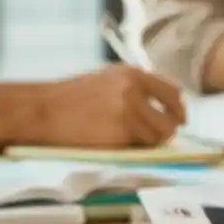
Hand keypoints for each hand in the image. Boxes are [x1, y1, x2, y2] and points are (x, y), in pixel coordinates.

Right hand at [33, 66, 185, 148]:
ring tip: (133, 140)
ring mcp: (127, 113)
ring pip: (157, 137)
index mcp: (132, 74)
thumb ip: (134, 87)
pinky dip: (133, 149)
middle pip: (171, 118)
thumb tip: (161, 105)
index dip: (178, 108)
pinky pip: (138, 148)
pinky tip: (117, 144)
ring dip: (150, 142)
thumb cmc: (70, 97)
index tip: (179, 119)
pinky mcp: (119, 135)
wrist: (43, 109)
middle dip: (169, 130)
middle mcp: (134, 90)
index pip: (172, 91)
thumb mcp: (107, 80)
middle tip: (162, 137)